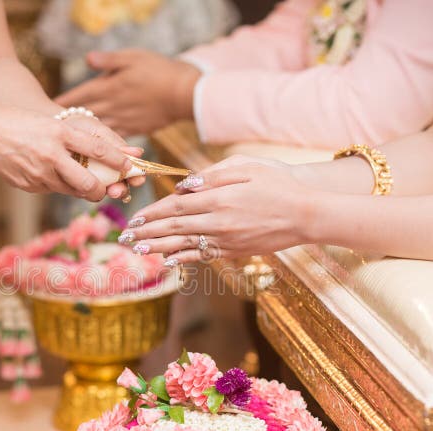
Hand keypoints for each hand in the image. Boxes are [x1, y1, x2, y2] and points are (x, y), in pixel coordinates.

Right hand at [0, 104, 133, 200]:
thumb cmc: (20, 123)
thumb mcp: (51, 124)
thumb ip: (78, 139)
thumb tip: (112, 153)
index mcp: (59, 133)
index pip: (98, 151)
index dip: (118, 161)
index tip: (130, 166)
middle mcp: (51, 155)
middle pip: (89, 185)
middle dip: (102, 190)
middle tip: (106, 187)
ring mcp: (38, 174)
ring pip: (72, 191)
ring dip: (81, 189)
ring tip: (81, 179)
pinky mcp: (28, 186)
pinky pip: (53, 190)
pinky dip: (58, 185)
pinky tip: (50, 173)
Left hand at [55, 50, 200, 136]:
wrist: (184, 94)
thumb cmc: (159, 70)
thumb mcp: (133, 58)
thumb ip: (108, 61)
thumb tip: (88, 59)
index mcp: (109, 88)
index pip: (79, 97)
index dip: (63, 102)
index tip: (47, 108)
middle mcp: (113, 107)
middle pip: (83, 118)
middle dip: (67, 123)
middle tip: (52, 130)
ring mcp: (123, 121)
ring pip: (96, 133)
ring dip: (83, 137)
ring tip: (69, 143)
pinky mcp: (135, 130)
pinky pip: (113, 140)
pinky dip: (103, 144)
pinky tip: (96, 148)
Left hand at [121, 156, 314, 263]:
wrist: (308, 214)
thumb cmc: (279, 183)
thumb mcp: (247, 167)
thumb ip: (213, 176)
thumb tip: (184, 185)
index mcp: (219, 199)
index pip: (176, 207)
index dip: (151, 214)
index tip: (134, 218)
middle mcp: (219, 222)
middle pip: (174, 228)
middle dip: (147, 232)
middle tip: (124, 238)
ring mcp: (227, 240)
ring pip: (184, 245)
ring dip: (158, 248)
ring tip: (137, 251)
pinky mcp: (236, 251)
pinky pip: (204, 256)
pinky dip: (184, 259)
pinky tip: (169, 261)